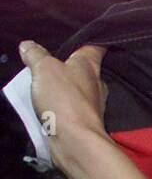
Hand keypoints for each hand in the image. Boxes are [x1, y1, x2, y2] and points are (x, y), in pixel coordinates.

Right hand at [17, 40, 110, 169]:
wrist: (75, 141)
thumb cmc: (65, 99)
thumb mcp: (44, 68)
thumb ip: (36, 55)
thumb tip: (28, 45)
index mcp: (90, 66)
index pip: (96, 47)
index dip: (91, 40)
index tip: (88, 37)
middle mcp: (95, 84)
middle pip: (84, 69)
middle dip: (70, 64)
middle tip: (51, 59)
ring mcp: (91, 105)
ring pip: (76, 89)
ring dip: (63, 86)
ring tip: (44, 81)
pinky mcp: (83, 122)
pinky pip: (69, 107)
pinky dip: (60, 104)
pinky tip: (48, 103)